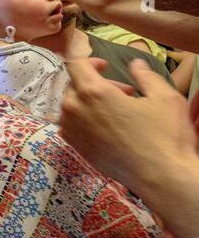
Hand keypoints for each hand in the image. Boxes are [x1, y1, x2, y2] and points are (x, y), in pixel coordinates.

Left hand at [61, 58, 197, 199]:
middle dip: (97, 84)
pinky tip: (109, 126)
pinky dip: (85, 119)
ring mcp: (72, 132)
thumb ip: (145, 75)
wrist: (162, 177)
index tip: (105, 66)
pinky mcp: (76, 148)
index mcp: (93, 93)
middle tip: (126, 93)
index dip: (89, 60)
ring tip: (120, 111)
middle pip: (74, 85)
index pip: (75, 64)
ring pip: (71, 105)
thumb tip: (135, 62)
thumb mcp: (164, 97)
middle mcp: (75, 111)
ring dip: (91, 102)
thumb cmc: (166, 135)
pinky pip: (71, 124)